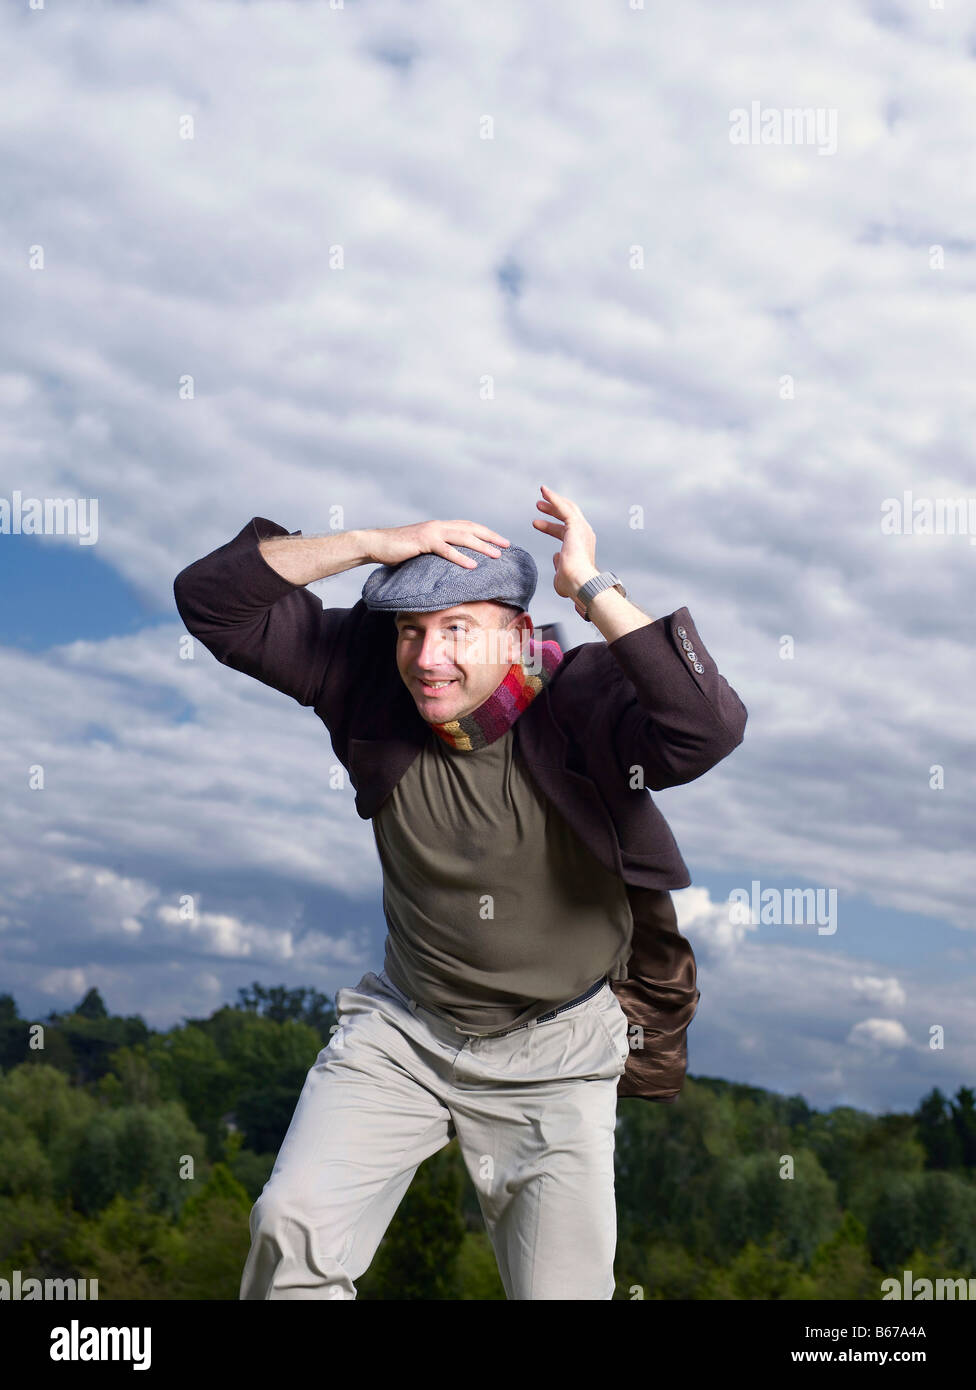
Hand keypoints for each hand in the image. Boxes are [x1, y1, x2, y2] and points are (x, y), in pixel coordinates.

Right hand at [367, 519, 509, 568]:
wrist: (376, 544)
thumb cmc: (398, 550)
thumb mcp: (422, 549)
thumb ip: (436, 551)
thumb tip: (450, 563)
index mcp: (439, 526)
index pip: (468, 527)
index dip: (486, 532)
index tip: (501, 541)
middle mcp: (438, 526)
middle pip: (470, 529)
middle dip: (490, 537)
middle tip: (507, 545)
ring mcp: (431, 532)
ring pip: (462, 538)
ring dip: (482, 546)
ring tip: (496, 555)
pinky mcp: (423, 542)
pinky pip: (446, 550)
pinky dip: (461, 557)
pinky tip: (473, 565)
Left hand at [531, 485, 597, 600]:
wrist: (580, 582)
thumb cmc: (572, 584)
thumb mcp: (561, 574)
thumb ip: (559, 564)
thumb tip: (556, 556)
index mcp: (580, 546)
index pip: (564, 532)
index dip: (550, 527)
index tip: (535, 523)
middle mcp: (584, 535)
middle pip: (567, 516)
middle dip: (552, 510)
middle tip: (538, 505)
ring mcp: (582, 529)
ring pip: (567, 509)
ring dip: (553, 502)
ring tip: (539, 497)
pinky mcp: (576, 525)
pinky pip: (564, 507)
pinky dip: (554, 498)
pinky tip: (544, 491)